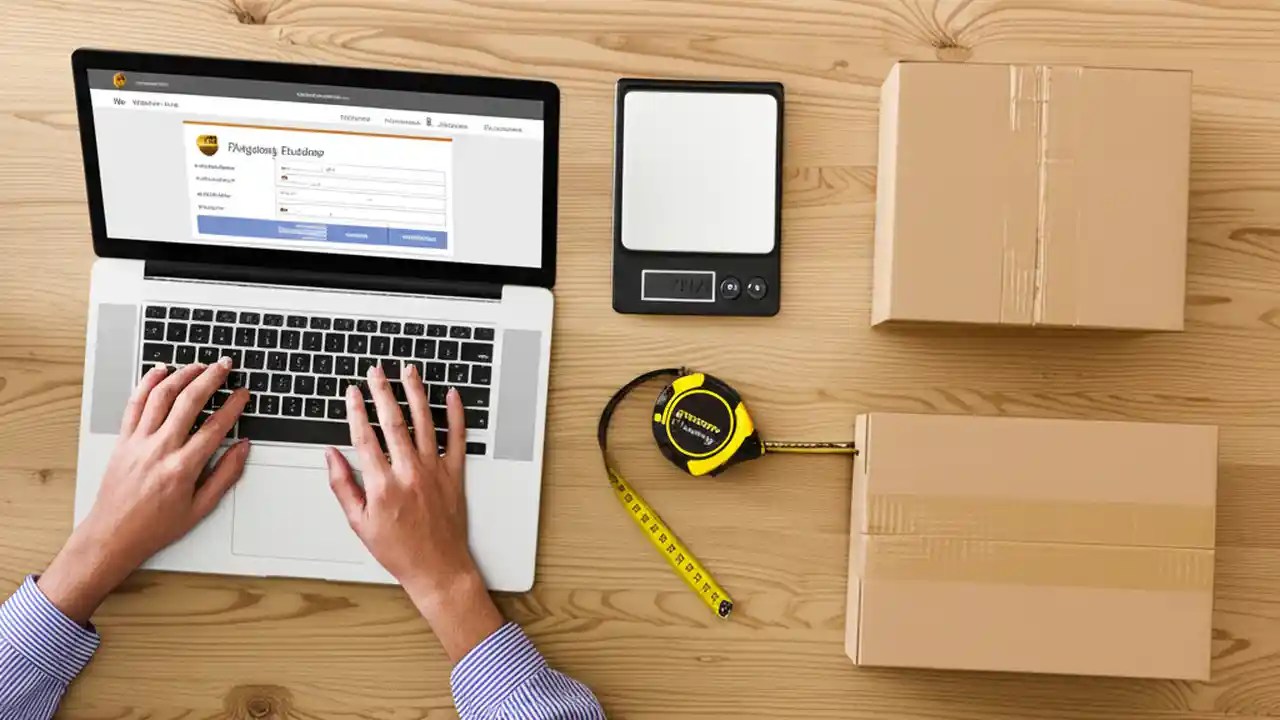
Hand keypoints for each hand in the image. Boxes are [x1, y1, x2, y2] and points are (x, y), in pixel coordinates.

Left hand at [39, 359, 250, 622]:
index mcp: (183, 468)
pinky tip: (160, 371)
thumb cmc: (155, 526)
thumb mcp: (200, 508)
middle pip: (189, 401)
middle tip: (225, 366)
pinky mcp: (123, 440)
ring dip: (182, 375)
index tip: (243, 394)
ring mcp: (138, 442)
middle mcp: (160, 449)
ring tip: (198, 365)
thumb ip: (225, 475)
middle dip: (211, 378)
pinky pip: (135, 403)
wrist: (113, 535)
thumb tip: (242, 448)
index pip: (215, 426)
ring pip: (161, 396)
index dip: (233, 405)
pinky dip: (148, 383)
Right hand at [326, 364, 501, 660]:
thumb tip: (331, 456)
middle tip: (376, 371)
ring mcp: (435, 471)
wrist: (438, 568)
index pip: (365, 437)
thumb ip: (343, 486)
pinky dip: (456, 415)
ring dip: (416, 393)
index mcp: (383, 485)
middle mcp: (409, 473)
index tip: (351, 392)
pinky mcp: (455, 474)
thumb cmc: (398, 550)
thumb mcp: (359, 523)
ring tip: (409, 371)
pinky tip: (452, 395)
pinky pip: (457, 438)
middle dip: (382, 392)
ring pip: (424, 422)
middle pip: (393, 422)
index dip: (355, 411)